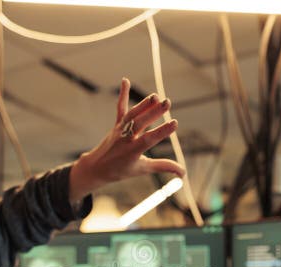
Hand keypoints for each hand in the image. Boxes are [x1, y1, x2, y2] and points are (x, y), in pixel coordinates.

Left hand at [69, 78, 184, 202]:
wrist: (97, 167)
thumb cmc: (121, 170)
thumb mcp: (143, 170)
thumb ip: (163, 167)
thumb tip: (183, 173)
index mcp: (133, 151)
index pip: (150, 139)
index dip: (162, 131)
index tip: (174, 123)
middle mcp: (126, 138)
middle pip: (140, 123)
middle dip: (153, 113)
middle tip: (167, 102)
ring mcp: (120, 129)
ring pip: (132, 114)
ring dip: (144, 104)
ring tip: (156, 96)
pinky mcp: (117, 124)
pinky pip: (120, 108)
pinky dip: (123, 95)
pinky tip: (125, 80)